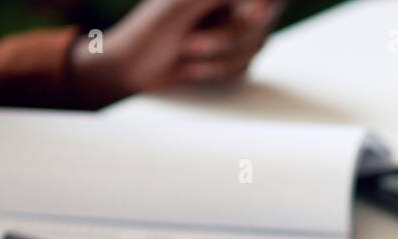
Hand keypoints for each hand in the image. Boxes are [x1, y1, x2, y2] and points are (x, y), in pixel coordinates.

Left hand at [70, 0, 280, 106]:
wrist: (132, 68)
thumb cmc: (149, 32)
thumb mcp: (181, 6)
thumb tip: (257, 3)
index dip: (266, 6)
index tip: (253, 13)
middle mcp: (228, 5)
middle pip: (259, 25)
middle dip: (224, 42)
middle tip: (189, 45)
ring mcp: (232, 30)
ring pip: (253, 48)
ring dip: (217, 61)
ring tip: (185, 56)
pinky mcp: (233, 56)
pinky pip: (245, 68)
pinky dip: (219, 73)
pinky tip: (194, 68)